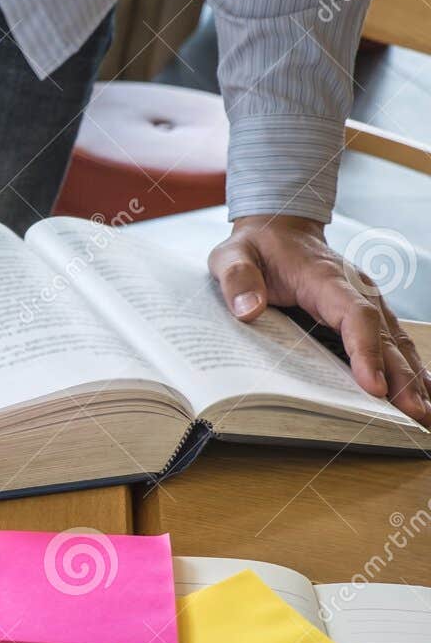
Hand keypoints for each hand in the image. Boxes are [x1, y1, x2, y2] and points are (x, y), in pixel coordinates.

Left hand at [210, 215, 430, 424]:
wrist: (276, 229)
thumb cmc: (255, 247)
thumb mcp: (232, 257)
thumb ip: (237, 279)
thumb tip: (248, 310)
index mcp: (326, 278)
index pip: (355, 315)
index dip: (366, 352)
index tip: (372, 386)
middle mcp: (356, 290)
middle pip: (385, 335)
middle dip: (401, 377)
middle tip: (414, 413)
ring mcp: (365, 301)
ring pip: (396, 341)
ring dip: (412, 378)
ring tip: (424, 413)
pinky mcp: (364, 312)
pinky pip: (391, 341)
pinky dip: (408, 367)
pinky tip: (422, 392)